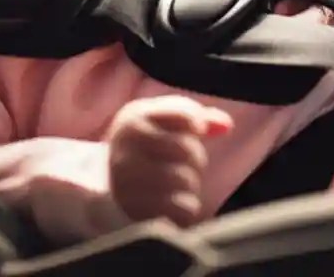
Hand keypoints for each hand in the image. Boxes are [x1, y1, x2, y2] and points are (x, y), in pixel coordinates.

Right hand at [107, 96, 233, 226]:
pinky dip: (187, 206)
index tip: (193, 129)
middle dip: (195, 156)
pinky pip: (184, 208)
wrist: (107, 187)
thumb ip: (193, 116)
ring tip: (175, 182)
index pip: (186, 117)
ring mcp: (127, 187)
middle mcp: (124, 152)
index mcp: (131, 122)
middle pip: (187, 150)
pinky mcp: (138, 216)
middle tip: (182, 161)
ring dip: (190, 182)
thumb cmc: (144, 147)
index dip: (196, 123)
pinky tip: (173, 201)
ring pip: (186, 180)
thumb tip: (226, 126)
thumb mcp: (159, 121)